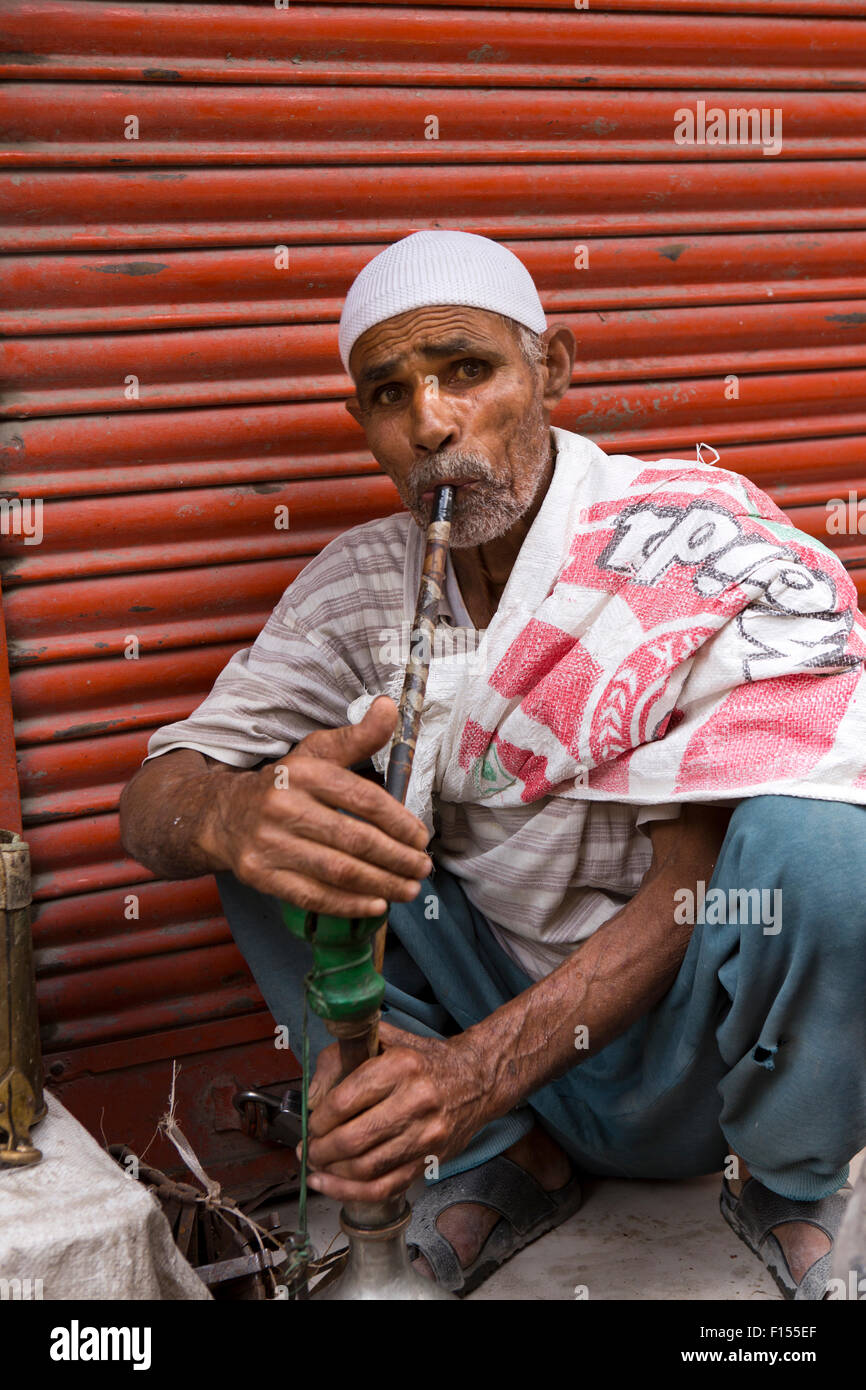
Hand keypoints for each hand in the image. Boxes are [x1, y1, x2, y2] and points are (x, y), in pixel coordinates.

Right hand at [200, 696, 432, 916]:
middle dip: (397, 858)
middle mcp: (283, 806)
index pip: (363, 799)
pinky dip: (348, 904)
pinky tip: (376, 905)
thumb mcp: (316, 753)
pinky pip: (312, 896)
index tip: (421, 838)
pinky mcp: (260, 874)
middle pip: (354, 839)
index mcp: (304, 772)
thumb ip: (358, 737)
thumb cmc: (283, 783)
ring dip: (382, 884)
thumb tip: (390, 707)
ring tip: (408, 889)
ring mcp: (269, 843)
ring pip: (338, 871)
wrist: (221, 814)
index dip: (399, 822)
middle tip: (421, 868)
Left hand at [300, 1021, 491, 1203]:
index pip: (345, 1100)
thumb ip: (343, 1058)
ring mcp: (427, 1135)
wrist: (478, 1080)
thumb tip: (310, 1097)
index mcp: (402, 1065)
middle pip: (353, 1139)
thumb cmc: (425, 1060)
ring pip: (366, 1168)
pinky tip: (331, 1185)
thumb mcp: (385, 1040)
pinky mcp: (431, 1160)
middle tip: (308, 1149)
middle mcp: (417, 1100)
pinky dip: (352, 1193)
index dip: (318, 1119)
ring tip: (317, 1166)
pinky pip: (385, 1187)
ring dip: (332, 1173)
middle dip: (320, 1150)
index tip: (310, 1124)